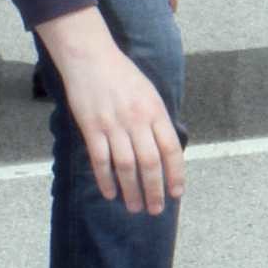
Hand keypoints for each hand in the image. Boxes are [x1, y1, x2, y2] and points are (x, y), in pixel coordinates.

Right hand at [35, 7, 184, 212]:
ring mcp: (113, 124)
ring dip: (132, 191)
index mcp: (155, 111)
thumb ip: (157, 121)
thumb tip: (166, 151)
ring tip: (135, 207)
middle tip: (155, 210)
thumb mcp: (150, 93)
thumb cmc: (123, 75)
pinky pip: (100, 160)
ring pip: (126, 166)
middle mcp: (137, 120)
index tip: (176, 193)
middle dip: (155, 190)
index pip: (171, 149)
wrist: (90, 57)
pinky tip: (110, 194)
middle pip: (150, 163)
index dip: (175, 174)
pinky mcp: (91, 127)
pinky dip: (106, 179)